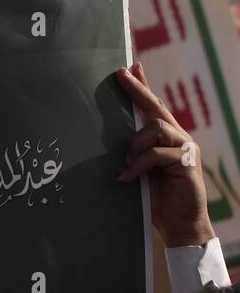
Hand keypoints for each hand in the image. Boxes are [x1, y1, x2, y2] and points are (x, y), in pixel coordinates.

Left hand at [116, 63, 214, 247]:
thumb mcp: (139, 169)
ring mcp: (185, 149)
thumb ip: (132, 151)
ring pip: (155, 128)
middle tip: (121, 74)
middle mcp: (178, 138)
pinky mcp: (187, 163)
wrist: (179, 225)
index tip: (131, 66)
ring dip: (134, 145)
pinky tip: (128, 177)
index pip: (153, 106)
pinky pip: (157, 153)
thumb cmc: (156, 198)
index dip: (143, 86)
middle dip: (138, 89)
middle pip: (156, 107)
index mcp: (165, 138)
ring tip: (126, 164)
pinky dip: (138, 164)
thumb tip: (106, 135)